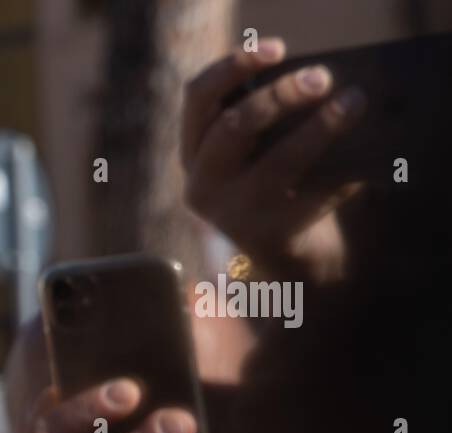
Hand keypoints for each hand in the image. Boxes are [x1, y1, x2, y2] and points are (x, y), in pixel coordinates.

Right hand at [182, 37, 366, 284]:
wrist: (285, 264)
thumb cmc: (270, 190)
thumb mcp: (244, 157)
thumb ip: (251, 122)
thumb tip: (303, 81)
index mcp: (192, 156)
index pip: (197, 99)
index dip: (233, 67)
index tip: (277, 49)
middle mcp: (202, 187)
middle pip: (235, 126)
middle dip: (281, 95)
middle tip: (322, 76)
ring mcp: (235, 215)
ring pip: (277, 161)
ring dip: (320, 126)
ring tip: (354, 102)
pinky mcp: (272, 235)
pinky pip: (311, 193)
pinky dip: (340, 172)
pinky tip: (358, 162)